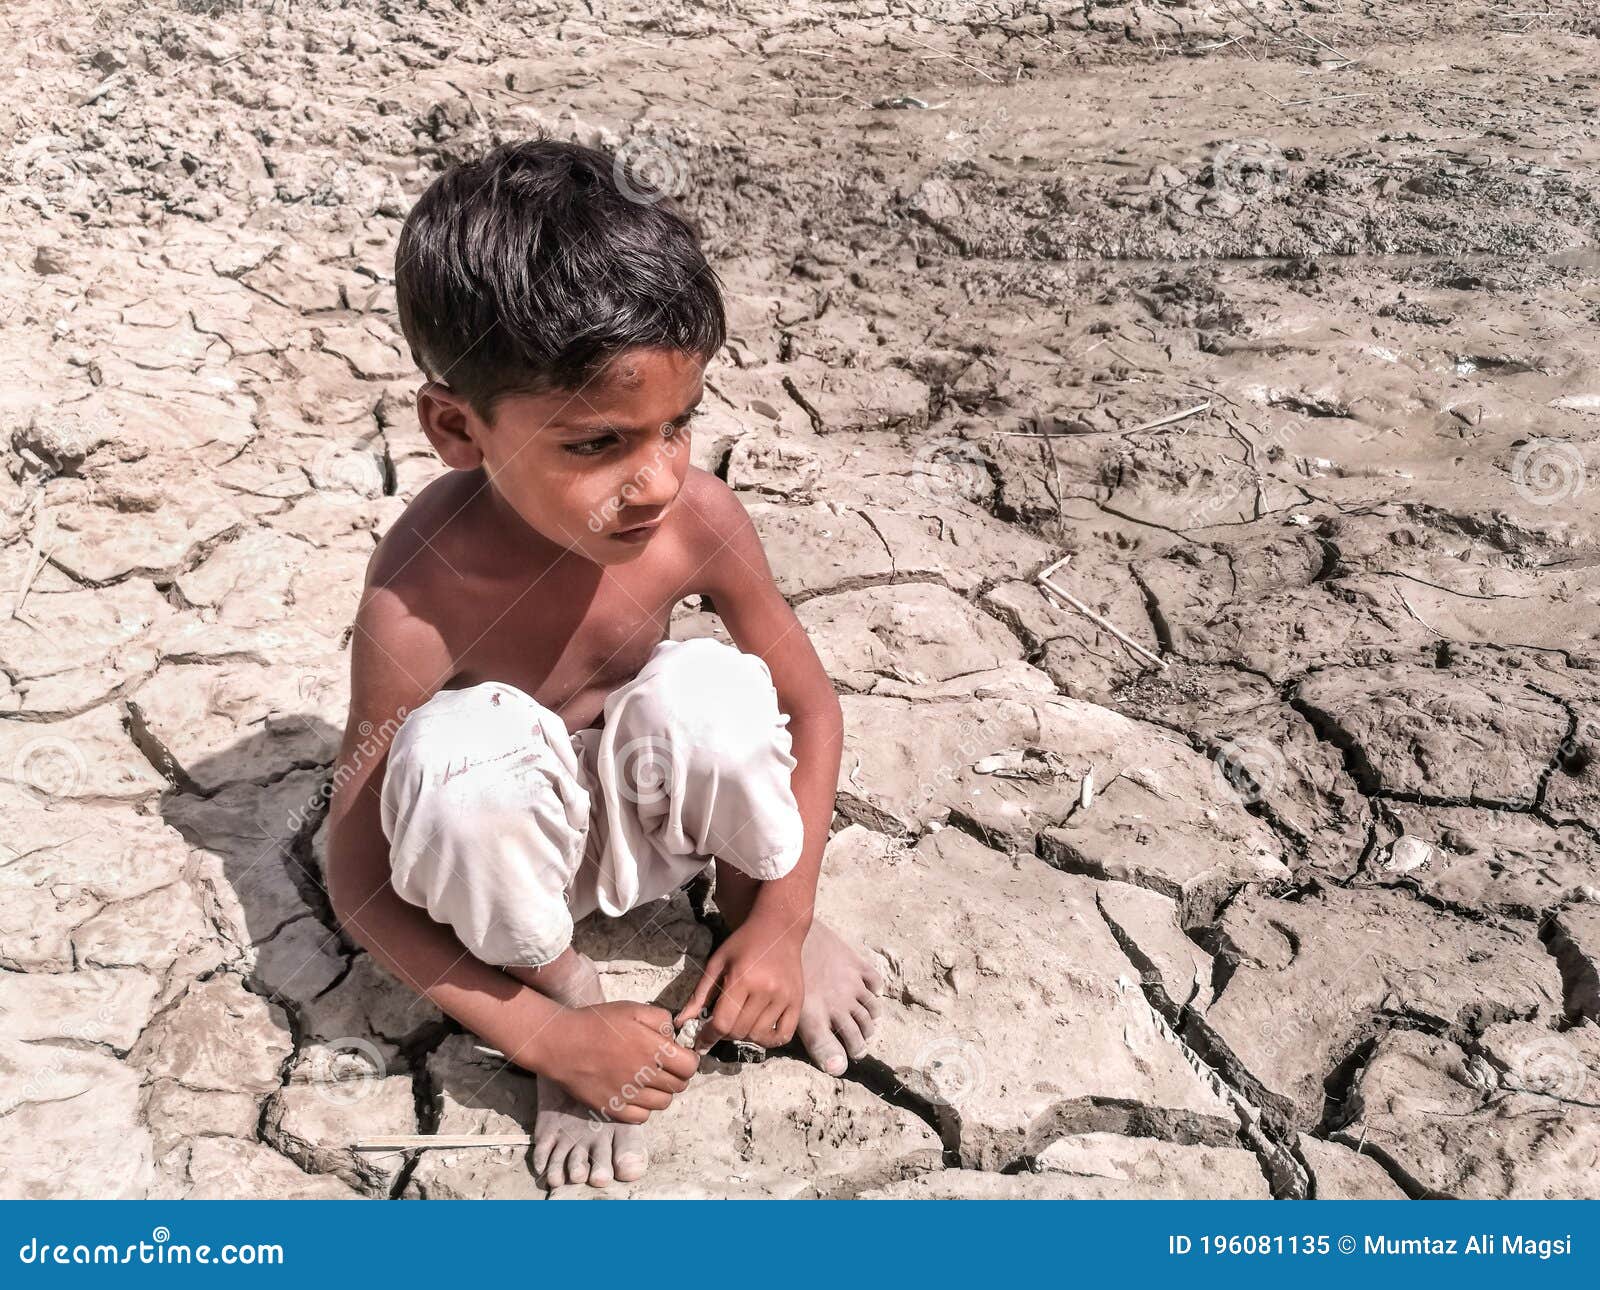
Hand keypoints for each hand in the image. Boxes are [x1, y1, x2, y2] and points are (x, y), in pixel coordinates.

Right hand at [538, 1002, 699, 1123]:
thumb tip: (674, 1037)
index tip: (680, 1056)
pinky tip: (635, 1093)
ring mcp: (628, 1094)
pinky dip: (643, 1107)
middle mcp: (643, 1075)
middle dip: (677, 1076)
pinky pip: (641, 1117)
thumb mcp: (633, 1009)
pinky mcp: (613, 1109)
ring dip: (661, 1092)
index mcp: (652, 1048)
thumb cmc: (597, 1023)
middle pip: (678, 1086)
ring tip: (650, 1080)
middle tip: (664, 1067)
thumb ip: (661, 1020)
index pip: (688, 1066)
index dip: (688, 1061)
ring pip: (662, 1103)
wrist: (561, 1043)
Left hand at [675, 914, 805, 1051]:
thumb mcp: (717, 963)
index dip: (708, 1037)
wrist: (779, 928)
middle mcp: (765, 990)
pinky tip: (760, 1030)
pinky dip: (769, 1040)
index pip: (722, 1023)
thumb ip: (699, 994)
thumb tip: (681, 1022)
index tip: (702, 1040)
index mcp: (741, 978)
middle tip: (722, 1024)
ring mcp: (784, 997)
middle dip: (725, 1034)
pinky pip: (783, 1036)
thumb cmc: (744, 943)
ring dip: (745, 1036)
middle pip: (739, 1032)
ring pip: (758, 1036)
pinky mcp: (797, 1001)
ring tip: (741, 1022)